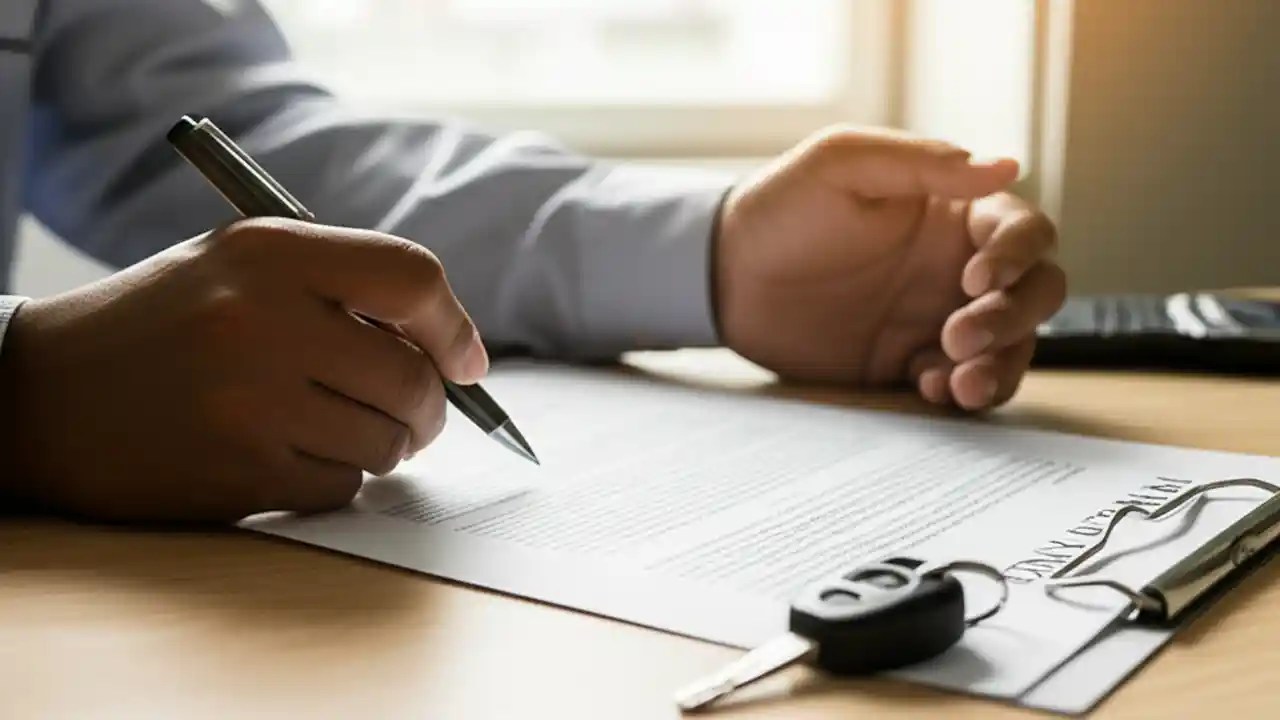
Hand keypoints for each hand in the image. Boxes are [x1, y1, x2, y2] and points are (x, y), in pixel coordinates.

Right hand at [0, 218, 486, 522]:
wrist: (40, 396)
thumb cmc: (161, 325)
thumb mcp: (237, 266)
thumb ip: (339, 287)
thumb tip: (455, 349)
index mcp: (269, 253)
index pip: (412, 277)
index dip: (455, 326)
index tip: (467, 361)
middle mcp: (263, 320)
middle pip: (413, 377)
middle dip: (432, 407)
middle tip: (416, 413)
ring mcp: (250, 401)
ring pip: (387, 441)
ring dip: (387, 445)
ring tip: (343, 429)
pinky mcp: (237, 472)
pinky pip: (343, 486)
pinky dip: (339, 479)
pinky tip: (295, 457)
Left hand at [714, 126, 1065, 409]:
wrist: (723, 277)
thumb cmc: (780, 208)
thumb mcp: (841, 164)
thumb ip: (921, 164)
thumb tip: (1007, 165)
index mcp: (953, 213)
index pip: (1024, 231)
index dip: (1019, 255)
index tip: (977, 276)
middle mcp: (957, 266)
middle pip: (1034, 293)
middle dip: (1013, 318)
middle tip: (957, 335)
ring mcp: (937, 318)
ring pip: (1010, 345)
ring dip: (1001, 365)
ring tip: (959, 382)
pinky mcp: (908, 363)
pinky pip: (960, 382)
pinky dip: (960, 390)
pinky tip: (929, 386)